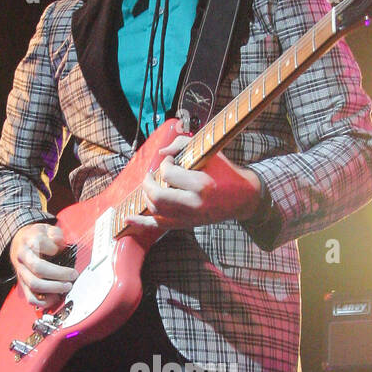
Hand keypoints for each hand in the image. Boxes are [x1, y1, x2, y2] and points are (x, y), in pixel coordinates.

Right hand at [9, 222, 72, 306]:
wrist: (20, 244)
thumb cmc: (37, 238)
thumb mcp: (47, 229)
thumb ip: (55, 234)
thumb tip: (58, 242)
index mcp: (28, 241)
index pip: (38, 244)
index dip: (52, 248)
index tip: (61, 249)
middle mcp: (23, 257)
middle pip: (38, 268)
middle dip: (59, 274)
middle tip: (72, 276)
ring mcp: (22, 272)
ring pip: (34, 284)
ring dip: (54, 288)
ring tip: (67, 286)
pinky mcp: (23, 284)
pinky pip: (31, 298)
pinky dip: (44, 301)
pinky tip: (56, 297)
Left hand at [128, 123, 261, 231]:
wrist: (244, 198)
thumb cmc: (227, 172)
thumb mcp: (210, 153)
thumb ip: (183, 145)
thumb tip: (160, 153)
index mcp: (201, 185)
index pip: (169, 173)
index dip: (164, 164)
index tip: (170, 159)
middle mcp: (193, 204)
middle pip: (157, 196)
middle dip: (148, 182)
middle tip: (152, 174)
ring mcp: (189, 217)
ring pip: (155, 210)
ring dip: (147, 195)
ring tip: (150, 185)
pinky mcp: (187, 224)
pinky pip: (159, 226)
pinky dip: (141, 223)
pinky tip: (127, 220)